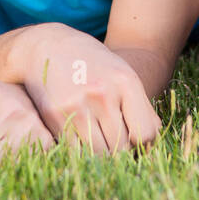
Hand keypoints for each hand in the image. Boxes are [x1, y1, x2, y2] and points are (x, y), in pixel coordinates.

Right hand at [17, 23, 161, 153]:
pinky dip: (79, 151)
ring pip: (99, 154)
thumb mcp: (122, 75)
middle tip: (113, 141)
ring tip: (97, 139)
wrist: (48, 45)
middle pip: (122, 148)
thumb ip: (140, 108)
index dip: (142, 144)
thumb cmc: (93, 65)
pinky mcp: (54, 115)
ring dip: (100, 154)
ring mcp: (77, 105)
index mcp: (125, 81)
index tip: (134, 141)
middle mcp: (102, 93)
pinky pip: (75, 151)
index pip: (144, 134)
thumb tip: (150, 147)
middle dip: (120, 150)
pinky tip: (78, 137)